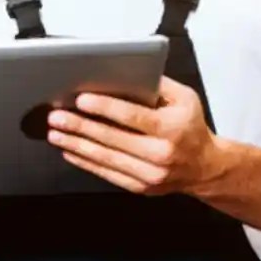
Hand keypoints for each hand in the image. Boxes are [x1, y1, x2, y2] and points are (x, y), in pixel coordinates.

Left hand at [45, 76, 223, 195]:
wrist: (205, 168)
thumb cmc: (190, 127)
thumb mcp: (185, 99)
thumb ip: (158, 84)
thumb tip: (126, 73)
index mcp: (172, 128)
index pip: (133, 116)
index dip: (104, 108)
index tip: (81, 100)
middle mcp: (160, 153)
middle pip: (112, 138)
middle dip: (80, 126)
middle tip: (57, 116)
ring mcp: (150, 174)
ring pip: (105, 158)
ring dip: (76, 145)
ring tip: (55, 133)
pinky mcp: (140, 187)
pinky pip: (107, 173)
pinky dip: (85, 162)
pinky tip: (70, 151)